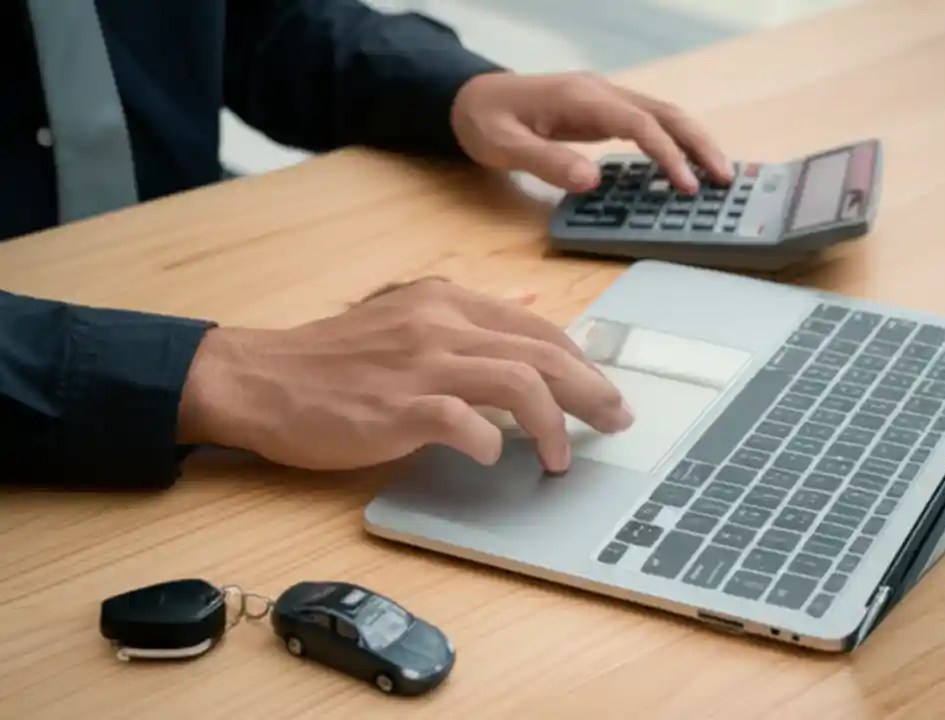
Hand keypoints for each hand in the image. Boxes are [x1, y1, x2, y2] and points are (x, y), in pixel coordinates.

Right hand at [177, 278, 631, 472]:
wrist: (261, 378)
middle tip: (617, 422)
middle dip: (592, 391)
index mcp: (447, 301)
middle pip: (544, 353)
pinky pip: (464, 422)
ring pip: (519, 384)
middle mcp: (441, 324)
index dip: (582, 363)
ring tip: (560, 458)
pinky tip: (492, 456)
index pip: (539, 328)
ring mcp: (420, 364)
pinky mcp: (397, 406)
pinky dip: (490, 442)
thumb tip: (534, 304)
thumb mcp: (410, 315)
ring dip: (553, 425)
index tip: (606, 393)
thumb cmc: (336, 359)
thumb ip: (472, 315)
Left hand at [450, 71, 732, 193]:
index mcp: (581, 98)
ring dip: (693, 141)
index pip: (638, 123)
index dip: (666, 153)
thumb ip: (547, 161)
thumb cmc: (484, 121)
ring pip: (663, 114)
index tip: (684, 185)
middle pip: (664, 112)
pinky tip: (686, 165)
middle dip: (698, 143)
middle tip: (724, 178)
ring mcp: (604, 99)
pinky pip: (649, 123)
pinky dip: (674, 142)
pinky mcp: (603, 111)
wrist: (470, 96)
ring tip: (718, 174)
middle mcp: (601, 92)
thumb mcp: (504, 146)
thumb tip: (593, 180)